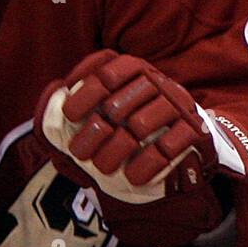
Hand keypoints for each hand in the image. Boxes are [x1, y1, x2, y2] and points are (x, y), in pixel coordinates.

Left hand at [34, 49, 232, 246]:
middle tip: (80, 155)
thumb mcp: (106, 115)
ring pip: (139, 126)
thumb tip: (53, 98)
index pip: (107, 70)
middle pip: (117, 104)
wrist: (184, 147)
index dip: (84, 92)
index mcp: (135, 69)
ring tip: (103, 169)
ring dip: (115, 153)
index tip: (69, 115)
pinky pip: (167, 147)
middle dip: (94, 133)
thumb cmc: (133, 129)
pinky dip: (145, 166)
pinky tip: (133, 177)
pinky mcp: (194, 129)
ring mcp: (176, 103)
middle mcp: (157, 81)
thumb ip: (76, 108)